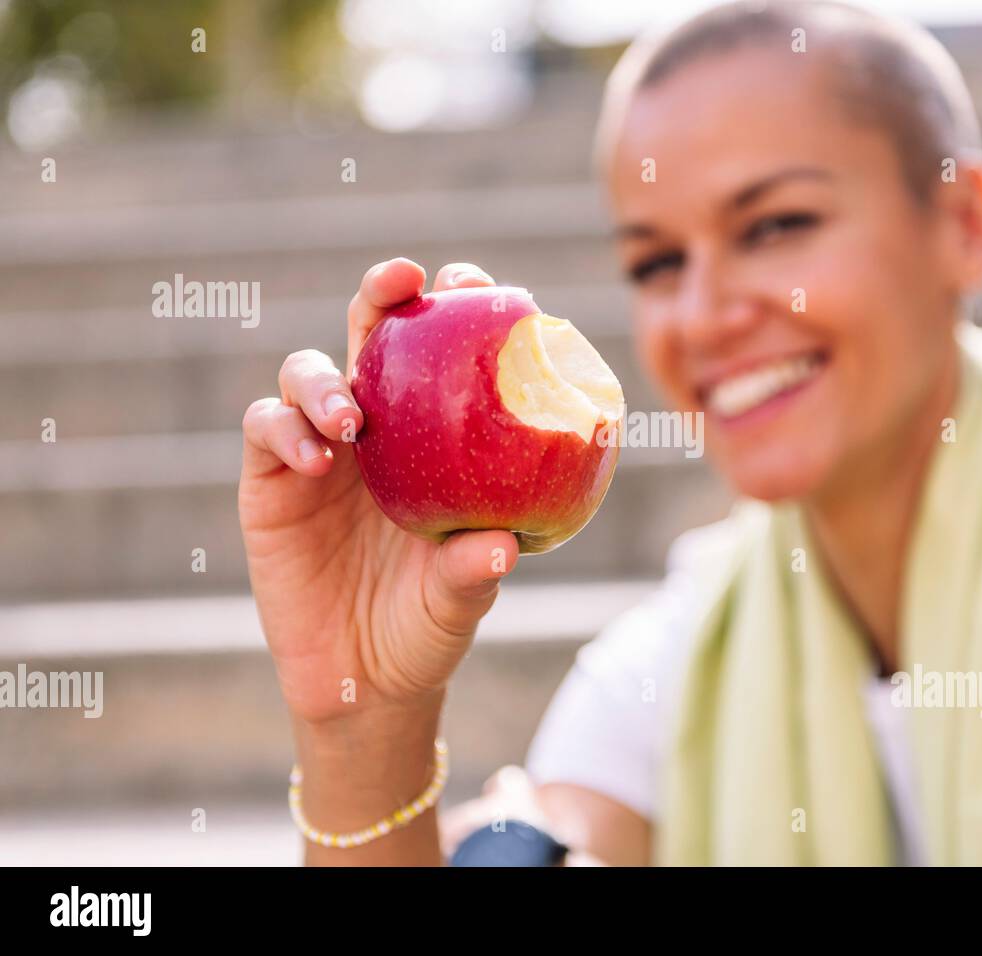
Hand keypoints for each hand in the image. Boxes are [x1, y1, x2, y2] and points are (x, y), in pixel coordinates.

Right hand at [239, 259, 517, 724]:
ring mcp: (319, 448)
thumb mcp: (459, 601)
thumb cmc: (426, 627)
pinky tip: (316, 459)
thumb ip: (473, 570)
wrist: (362, 681)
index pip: (444, 353)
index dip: (457, 308)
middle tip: (403, 282)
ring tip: (353, 421)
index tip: (482, 288)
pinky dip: (285, 429)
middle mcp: (377, 428)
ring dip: (327, 378)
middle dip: (383, 293)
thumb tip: (503, 545)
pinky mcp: (269, 480)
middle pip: (371, 332)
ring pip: (308, 370)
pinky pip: (265, 428)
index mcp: (433, 438)